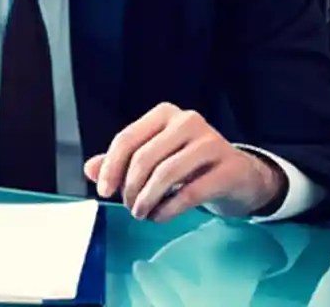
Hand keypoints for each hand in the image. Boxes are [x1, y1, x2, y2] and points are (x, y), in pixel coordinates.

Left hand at [83, 102, 286, 221]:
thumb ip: (120, 162)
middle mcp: (188, 121)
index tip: (103, 191)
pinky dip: (169, 209)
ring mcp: (211, 142)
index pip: (127, 139)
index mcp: (164, 115)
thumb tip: (90, 169)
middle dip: (130, 187)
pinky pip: (190, 192)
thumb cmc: (190, 165)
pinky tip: (160, 216)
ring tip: (141, 213)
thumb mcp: (154, 158)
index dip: (110, 167)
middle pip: (144, 158)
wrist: (239, 175)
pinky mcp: (229, 167)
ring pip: (166, 174)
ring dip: (147, 200)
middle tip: (128, 206)